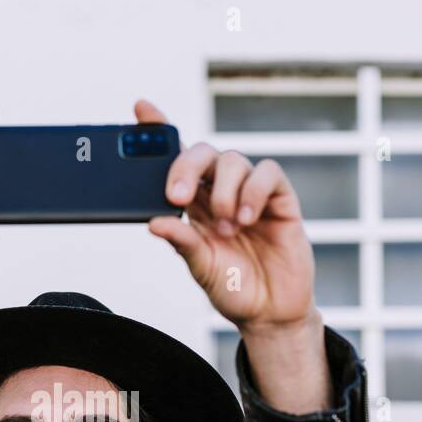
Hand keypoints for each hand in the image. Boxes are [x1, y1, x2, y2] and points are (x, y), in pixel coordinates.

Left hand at [140, 99, 330, 413]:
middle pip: (202, 152)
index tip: (142, 109)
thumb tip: (155, 223)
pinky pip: (267, 174)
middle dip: (185, 165)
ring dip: (223, 190)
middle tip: (177, 196)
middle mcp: (220, 191)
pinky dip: (253, 192)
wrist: (270, 313)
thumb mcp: (200, 269)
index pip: (175, 158)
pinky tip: (247, 219)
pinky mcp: (279, 200)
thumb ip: (182, 243)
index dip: (160, 130)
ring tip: (225, 226)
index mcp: (194, 204)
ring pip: (233, 159)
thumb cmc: (233, 288)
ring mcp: (251, 193)